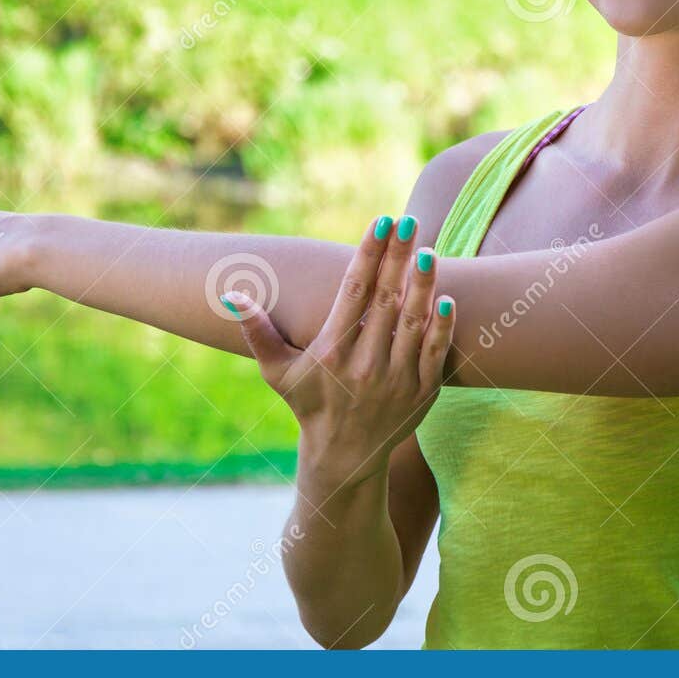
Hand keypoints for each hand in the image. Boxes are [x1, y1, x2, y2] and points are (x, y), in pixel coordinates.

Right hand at [224, 214, 454, 492]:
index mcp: (332, 351)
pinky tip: (447, 296)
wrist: (344, 457)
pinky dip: (443, 325)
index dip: (369, 254)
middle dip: (398, 256)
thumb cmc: (308, 403)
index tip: (381, 221)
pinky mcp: (422, 391)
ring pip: (414, 322)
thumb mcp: (277, 371)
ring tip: (429, 250)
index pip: (354, 292)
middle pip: (387, 299)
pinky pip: (436, 352)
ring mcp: (397, 378)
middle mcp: (366, 364)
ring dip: (424, 284)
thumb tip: (232, 296)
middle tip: (409, 220)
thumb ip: (257, 332)